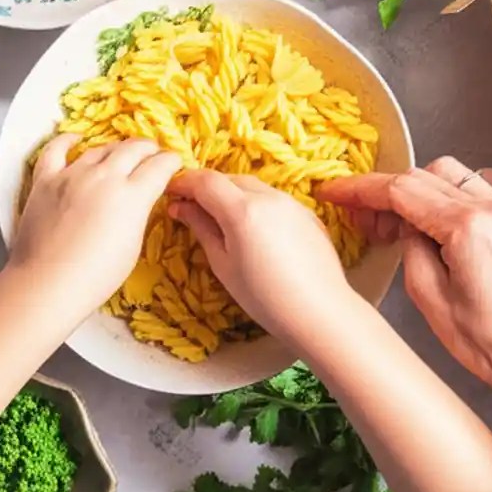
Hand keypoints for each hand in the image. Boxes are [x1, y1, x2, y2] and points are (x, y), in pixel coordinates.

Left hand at [12, 135, 180, 309]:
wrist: (49, 283)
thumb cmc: (96, 275)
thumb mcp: (133, 244)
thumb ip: (138, 212)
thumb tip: (138, 198)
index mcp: (131, 195)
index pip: (160, 165)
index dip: (171, 161)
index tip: (174, 163)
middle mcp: (104, 177)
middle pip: (133, 149)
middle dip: (149, 149)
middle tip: (153, 154)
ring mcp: (72, 175)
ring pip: (100, 148)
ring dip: (116, 148)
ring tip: (122, 152)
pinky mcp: (46, 180)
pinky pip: (56, 150)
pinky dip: (68, 141)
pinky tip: (76, 139)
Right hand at [166, 170, 358, 343]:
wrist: (320, 312)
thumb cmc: (264, 297)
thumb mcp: (223, 265)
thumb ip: (202, 228)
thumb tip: (180, 207)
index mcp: (243, 210)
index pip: (206, 181)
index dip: (184, 182)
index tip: (170, 191)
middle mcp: (269, 197)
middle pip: (230, 179)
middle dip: (208, 188)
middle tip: (192, 208)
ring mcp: (292, 203)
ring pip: (254, 187)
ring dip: (233, 195)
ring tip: (222, 221)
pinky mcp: (308, 213)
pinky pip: (275, 200)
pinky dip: (257, 205)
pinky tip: (254, 232)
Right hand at [317, 157, 491, 393]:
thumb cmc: (489, 343)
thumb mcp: (430, 299)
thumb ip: (410, 249)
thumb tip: (404, 226)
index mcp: (468, 226)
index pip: (402, 190)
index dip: (361, 189)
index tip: (335, 192)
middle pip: (423, 176)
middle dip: (386, 193)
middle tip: (364, 222)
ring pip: (449, 175)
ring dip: (416, 190)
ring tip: (398, 226)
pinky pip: (477, 187)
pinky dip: (449, 192)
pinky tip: (437, 217)